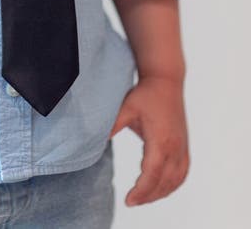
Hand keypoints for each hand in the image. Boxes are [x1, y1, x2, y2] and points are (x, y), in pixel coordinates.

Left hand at [109, 76, 188, 206]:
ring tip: (143, 198)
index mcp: (160, 140)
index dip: (141, 190)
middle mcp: (175, 147)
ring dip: (160, 193)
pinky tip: (161, 189)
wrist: (166, 81)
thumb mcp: (126, 108)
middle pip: (164, 182)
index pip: (151, 173)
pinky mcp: (185, 146)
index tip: (129, 200)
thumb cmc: (146, 94)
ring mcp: (182, 147)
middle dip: (148, 196)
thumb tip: (96, 143)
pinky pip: (182, 173)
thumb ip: (113, 126)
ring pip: (175, 180)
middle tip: (132, 202)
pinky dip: (173, 185)